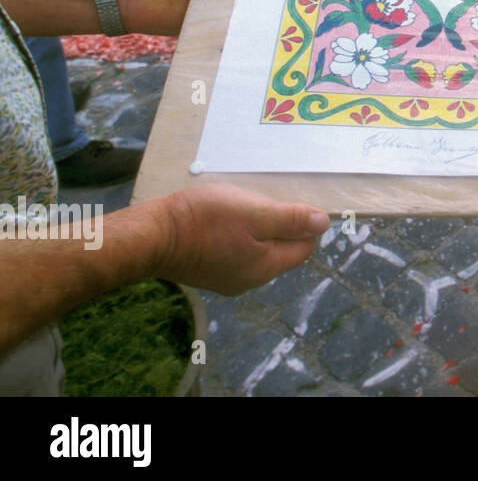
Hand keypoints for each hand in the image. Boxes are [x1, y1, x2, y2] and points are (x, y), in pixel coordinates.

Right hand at [152, 185, 328, 295]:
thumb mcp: (255, 213)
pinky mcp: (206, 271)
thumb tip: (324, 223)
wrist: (151, 236)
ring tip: (239, 207)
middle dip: (278, 225)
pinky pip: (234, 251)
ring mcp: (225, 278)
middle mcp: (248, 280)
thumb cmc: (205, 221)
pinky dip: (235, 234)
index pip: (304, 247)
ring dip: (255, 228)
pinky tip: (221, 219)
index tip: (290, 201)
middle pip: (280, 249)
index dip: (304, 223)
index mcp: (265, 268)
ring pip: (256, 249)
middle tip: (262, 200)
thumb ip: (291, 220)